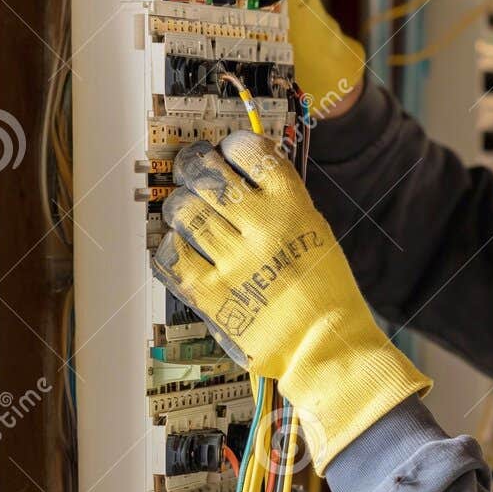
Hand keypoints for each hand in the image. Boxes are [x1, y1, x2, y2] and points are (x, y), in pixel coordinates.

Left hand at [151, 132, 429, 467]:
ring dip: (177, 206)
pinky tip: (177, 247)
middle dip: (192, 166)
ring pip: (183, 210)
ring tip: (183, 211)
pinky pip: (170, 255)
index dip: (230, 146)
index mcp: (293, 206)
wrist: (324, 345)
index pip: (250, 150)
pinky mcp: (210, 292)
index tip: (225, 151)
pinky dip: (167, 247)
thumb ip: (279, 206)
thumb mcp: (314, 234)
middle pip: (207, 173)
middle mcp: (261, 225)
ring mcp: (233, 258)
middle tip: (189, 169)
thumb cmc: (325, 295)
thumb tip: (240, 181)